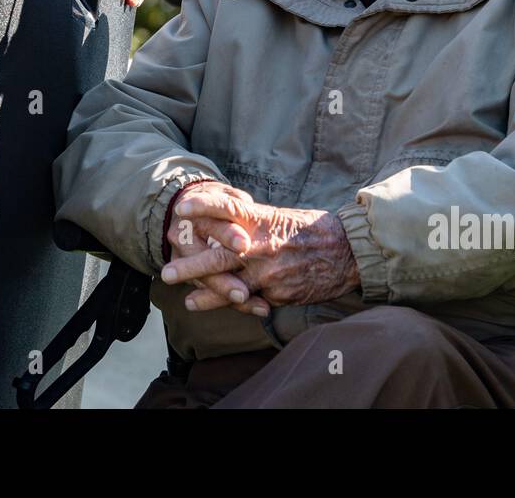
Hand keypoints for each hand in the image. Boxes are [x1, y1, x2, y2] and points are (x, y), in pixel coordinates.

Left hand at [163, 189, 360, 310]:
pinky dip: (237, 305)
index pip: (228, 209)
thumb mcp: (279, 217)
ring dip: (207, 296)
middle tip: (166, 273)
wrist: (348, 251)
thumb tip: (219, 218)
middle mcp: (263, 246)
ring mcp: (271, 273)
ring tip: (188, 302)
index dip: (203, 206)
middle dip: (191, 266)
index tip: (181, 208)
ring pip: (232, 288)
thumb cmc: (310, 230)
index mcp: (263, 220)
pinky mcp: (280, 293)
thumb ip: (250, 222)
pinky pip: (253, 301)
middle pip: (220, 256)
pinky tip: (223, 309)